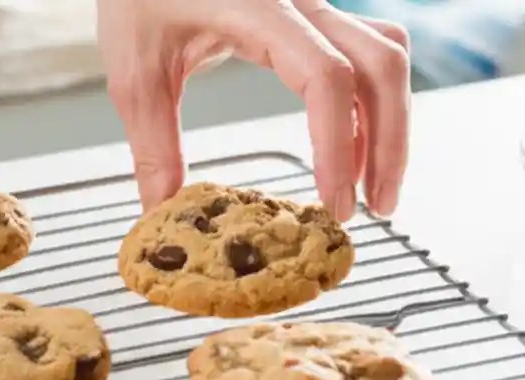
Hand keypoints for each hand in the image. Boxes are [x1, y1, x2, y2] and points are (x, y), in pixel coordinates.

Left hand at [97, 0, 410, 219]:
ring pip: (385, 55)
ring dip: (389, 123)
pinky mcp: (309, 15)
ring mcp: (311, 4)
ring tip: (373, 188)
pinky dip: (370, 104)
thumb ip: (153, 144)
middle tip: (376, 208)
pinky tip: (353, 149)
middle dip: (389, 142)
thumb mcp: (134, 72)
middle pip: (380, 64)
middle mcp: (300, 1)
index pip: (327, 78)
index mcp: (260, 8)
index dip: (339, 144)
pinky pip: (364, 53)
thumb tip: (164, 212)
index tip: (334, 201)